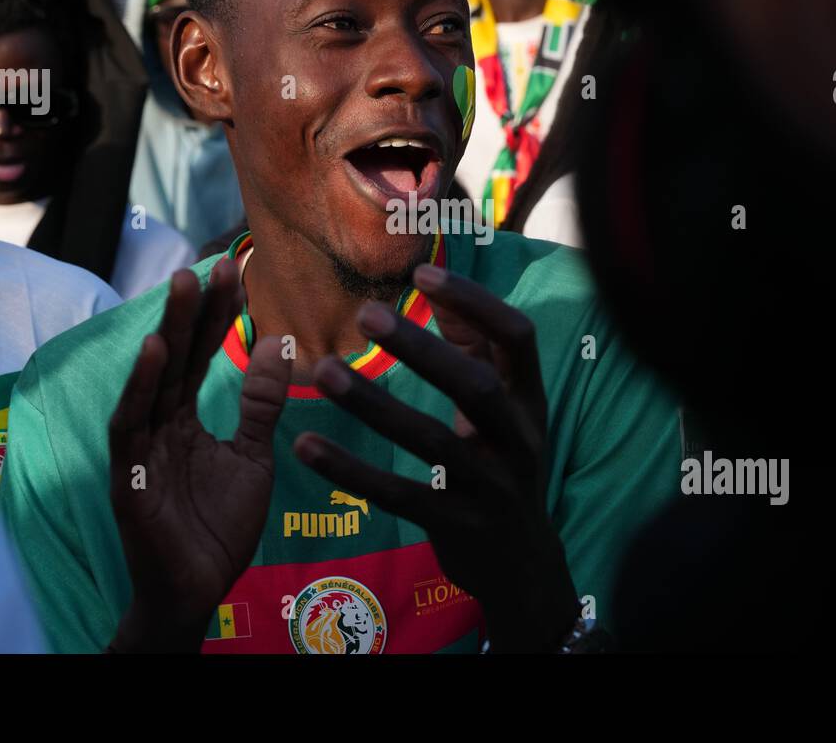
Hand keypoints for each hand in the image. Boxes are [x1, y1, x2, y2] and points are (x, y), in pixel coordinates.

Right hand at [107, 261, 290, 651]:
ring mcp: (139, 450)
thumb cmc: (218, 526)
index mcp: (183, 419)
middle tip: (209, 265)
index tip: (234, 269)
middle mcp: (158, 426)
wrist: (198, 589)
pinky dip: (140, 389)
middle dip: (190, 311)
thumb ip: (259, 404)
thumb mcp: (252, 456)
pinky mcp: (127, 478)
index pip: (198, 355)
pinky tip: (154, 353)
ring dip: (165, 335)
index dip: (215, 315)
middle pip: (174, 358)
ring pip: (150, 383)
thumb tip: (278, 344)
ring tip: (182, 290)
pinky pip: (131, 427)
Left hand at [294, 264, 580, 652]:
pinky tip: (304, 445)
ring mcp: (493, 488)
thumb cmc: (501, 461)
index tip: (423, 272)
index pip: (517, 337)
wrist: (522, 562)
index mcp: (530, 400)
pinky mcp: (459, 526)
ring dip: (375, 405)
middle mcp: (520, 440)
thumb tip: (433, 275)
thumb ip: (473, 343)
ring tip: (323, 371)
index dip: (476, 301)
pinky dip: (352, 471)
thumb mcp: (504, 405)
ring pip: (432, 442)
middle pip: (477, 387)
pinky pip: (402, 495)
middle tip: (365, 314)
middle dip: (422, 349)